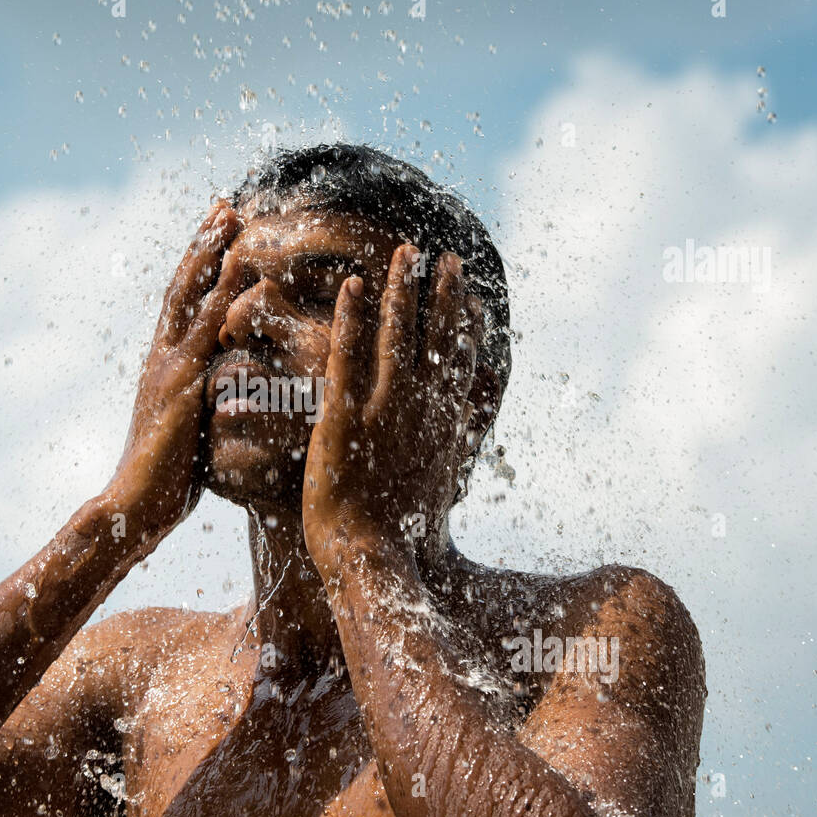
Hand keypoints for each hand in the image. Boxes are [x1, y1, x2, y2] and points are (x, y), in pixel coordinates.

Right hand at [106, 201, 241, 540]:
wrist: (131, 508)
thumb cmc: (163, 484)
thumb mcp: (185, 436)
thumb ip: (202, 409)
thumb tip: (222, 400)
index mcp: (162, 368)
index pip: (181, 306)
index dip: (198, 269)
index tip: (216, 234)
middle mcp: (160, 359)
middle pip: (181, 288)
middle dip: (203, 245)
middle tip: (225, 205)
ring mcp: (168, 369)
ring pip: (189, 298)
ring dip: (210, 255)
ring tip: (229, 217)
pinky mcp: (180, 387)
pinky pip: (205, 332)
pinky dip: (222, 298)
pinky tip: (241, 273)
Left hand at [302, 244, 483, 574]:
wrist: (376, 563)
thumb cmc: (403, 545)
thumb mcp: (437, 503)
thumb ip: (444, 474)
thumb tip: (452, 467)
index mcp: (443, 432)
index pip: (459, 368)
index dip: (464, 329)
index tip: (470, 298)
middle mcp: (422, 415)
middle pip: (436, 342)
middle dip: (440, 296)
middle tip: (443, 258)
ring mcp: (385, 413)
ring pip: (398, 338)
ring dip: (403, 291)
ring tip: (404, 253)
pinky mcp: (346, 418)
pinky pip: (349, 356)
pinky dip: (352, 318)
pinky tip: (353, 286)